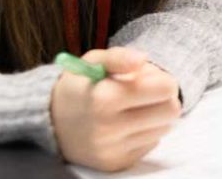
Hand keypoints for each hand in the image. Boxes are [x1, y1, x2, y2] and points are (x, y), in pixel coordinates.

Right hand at [49, 47, 180, 171]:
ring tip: (135, 107)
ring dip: (156, 116)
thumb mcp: (93, 61)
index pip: (164, 90)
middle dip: (165, 98)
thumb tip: (143, 59)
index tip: (152, 78)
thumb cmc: (78, 86)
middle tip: (150, 93)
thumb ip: (119, 57)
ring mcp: (112, 150)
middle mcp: (109, 128)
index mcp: (105, 98)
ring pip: (163, 129)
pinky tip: (127, 124)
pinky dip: (144, 132)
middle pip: (170, 112)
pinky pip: (149, 145)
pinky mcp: (115, 164)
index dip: (163, 80)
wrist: (51, 122)